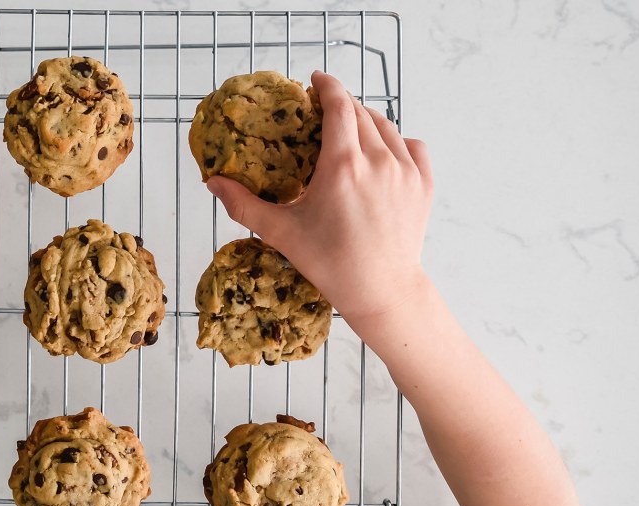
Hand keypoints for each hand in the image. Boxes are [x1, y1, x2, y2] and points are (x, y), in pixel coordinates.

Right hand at [207, 70, 433, 319]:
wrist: (383, 290)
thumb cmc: (330, 263)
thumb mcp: (282, 232)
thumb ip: (244, 204)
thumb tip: (214, 183)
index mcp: (343, 166)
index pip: (338, 105)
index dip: (327, 86)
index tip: (315, 81)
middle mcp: (379, 160)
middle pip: (360, 113)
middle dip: (342, 105)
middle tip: (323, 113)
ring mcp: (407, 171)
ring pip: (387, 127)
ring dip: (366, 121)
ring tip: (349, 131)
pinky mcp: (424, 184)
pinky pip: (412, 146)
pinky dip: (396, 142)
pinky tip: (381, 154)